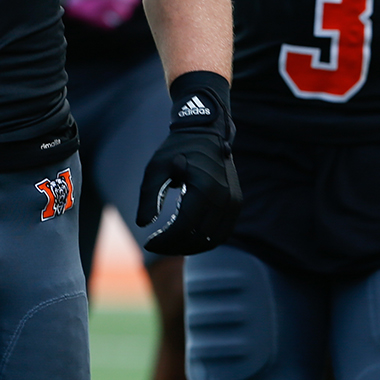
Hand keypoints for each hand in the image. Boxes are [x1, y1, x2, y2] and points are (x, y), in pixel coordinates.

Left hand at [137, 71, 240, 254]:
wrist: (206, 132)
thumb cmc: (177, 149)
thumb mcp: (155, 168)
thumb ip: (149, 196)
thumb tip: (143, 224)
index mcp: (204, 187)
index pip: (184, 227)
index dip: (165, 241)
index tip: (149, 243)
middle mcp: (224, 196)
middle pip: (199, 237)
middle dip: (175, 246)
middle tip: (157, 245)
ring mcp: (233, 201)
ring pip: (212, 239)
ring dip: (191, 247)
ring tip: (171, 244)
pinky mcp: (236, 202)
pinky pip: (222, 232)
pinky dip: (205, 240)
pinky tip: (186, 238)